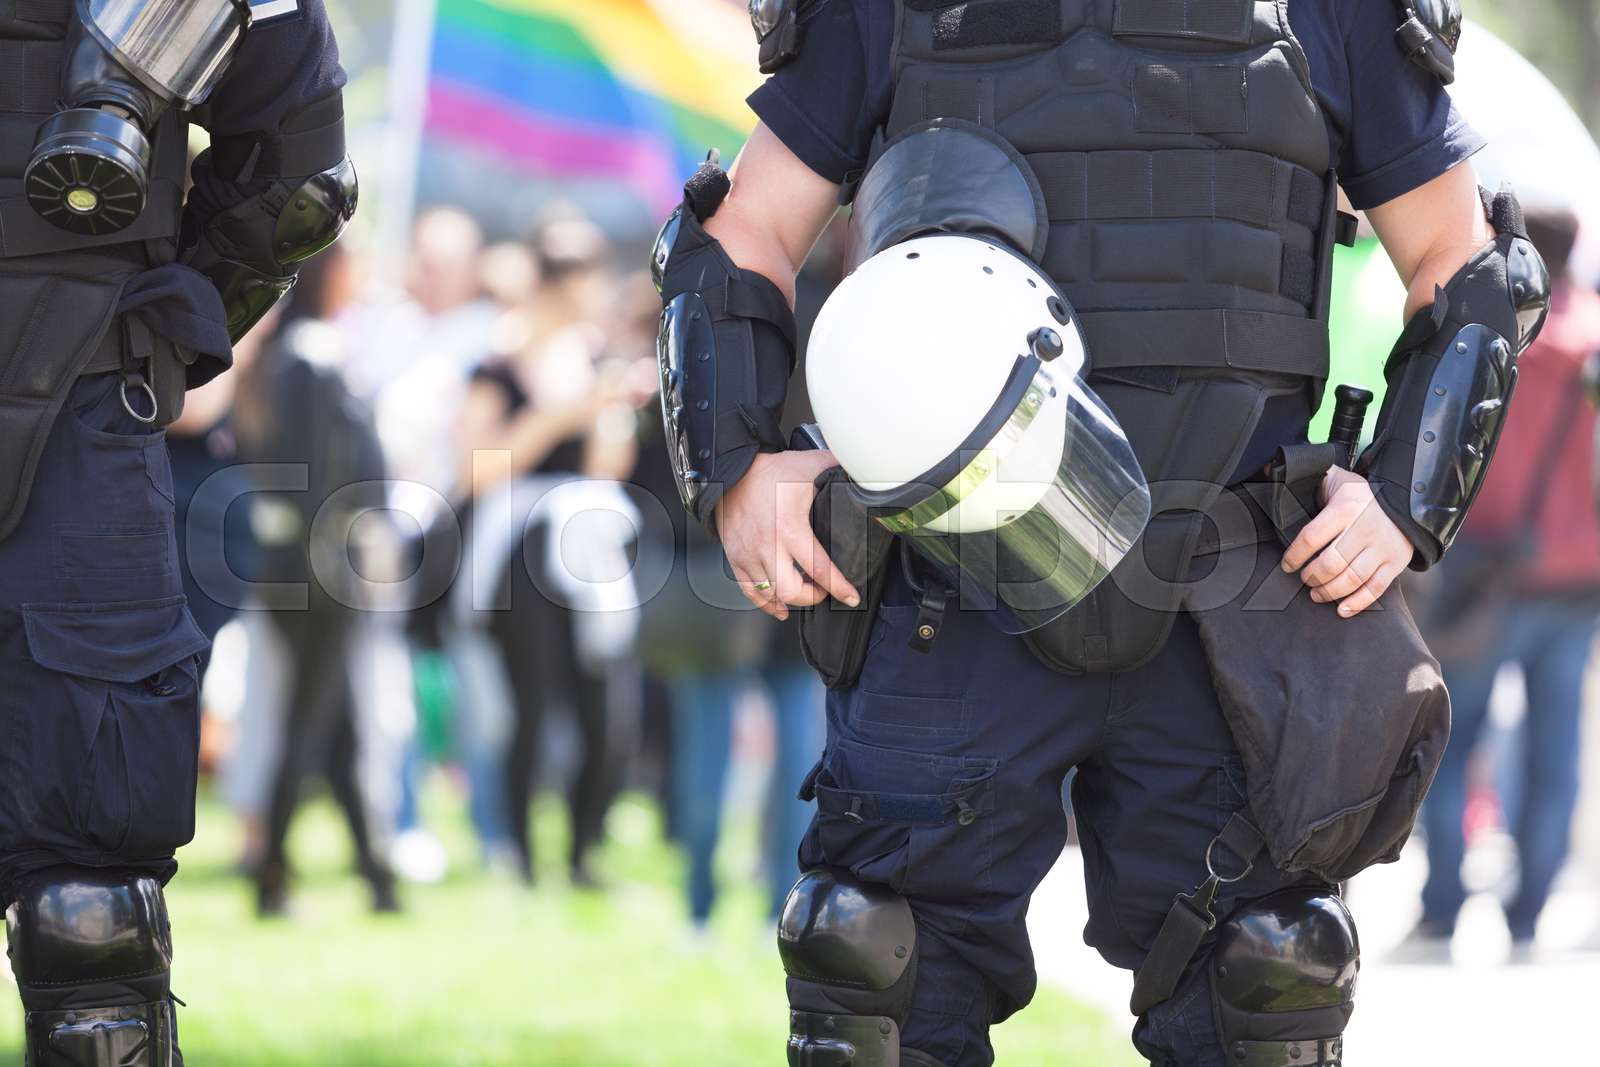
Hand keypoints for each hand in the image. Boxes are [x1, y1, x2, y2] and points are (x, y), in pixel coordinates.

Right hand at [714, 450, 861, 619]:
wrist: (733, 469)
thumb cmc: (772, 470)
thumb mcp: (812, 465)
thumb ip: (841, 469)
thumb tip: (867, 471)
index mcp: (790, 527)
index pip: (819, 569)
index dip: (839, 588)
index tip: (851, 597)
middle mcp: (767, 545)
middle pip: (791, 591)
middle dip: (812, 597)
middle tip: (823, 591)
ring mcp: (748, 553)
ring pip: (770, 595)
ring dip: (790, 601)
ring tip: (804, 596)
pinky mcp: (735, 556)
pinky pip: (749, 590)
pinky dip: (765, 603)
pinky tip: (778, 607)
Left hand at [1280, 467, 1415, 617]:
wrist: (1404, 498)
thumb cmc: (1358, 493)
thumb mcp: (1334, 478)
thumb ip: (1306, 476)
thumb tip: (1269, 469)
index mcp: (1346, 506)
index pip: (1311, 538)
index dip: (1294, 556)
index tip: (1287, 565)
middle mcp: (1366, 527)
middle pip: (1331, 563)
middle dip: (1311, 577)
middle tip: (1304, 579)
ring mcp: (1383, 546)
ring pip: (1352, 578)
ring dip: (1329, 592)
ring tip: (1316, 594)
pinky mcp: (1396, 561)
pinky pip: (1376, 588)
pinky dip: (1358, 603)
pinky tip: (1342, 609)